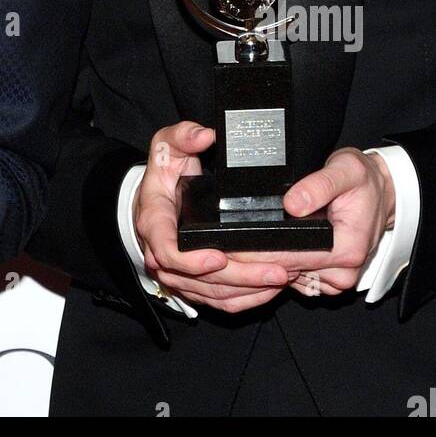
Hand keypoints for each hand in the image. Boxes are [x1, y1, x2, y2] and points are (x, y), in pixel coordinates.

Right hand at [133, 121, 293, 314]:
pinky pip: (220, 301)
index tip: (218, 256)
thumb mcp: (166, 146)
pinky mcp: (195, 285)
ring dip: (250, 290)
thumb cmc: (162, 174)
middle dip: (241, 277)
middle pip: (202, 279)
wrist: (152, 201)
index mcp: (155, 223)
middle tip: (276, 270)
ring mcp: (180, 274)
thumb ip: (183, 136)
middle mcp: (163, 255)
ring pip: (214, 294)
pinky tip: (271, 289)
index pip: (167, 251)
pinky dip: (246, 299)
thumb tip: (205, 136)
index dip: (191, 260)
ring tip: (283, 277)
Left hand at [224, 147, 396, 297]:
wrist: (381, 192)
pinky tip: (266, 253)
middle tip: (224, 249)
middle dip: (256, 263)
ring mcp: (336, 277)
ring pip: (290, 280)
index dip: (259, 253)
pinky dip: (281, 269)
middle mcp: (343, 270)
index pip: (292, 258)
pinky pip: (299, 279)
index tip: (232, 249)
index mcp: (346, 249)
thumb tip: (292, 204)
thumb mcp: (345, 170)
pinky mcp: (329, 277)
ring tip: (240, 248)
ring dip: (267, 269)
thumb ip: (319, 185)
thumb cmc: (363, 181)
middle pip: (287, 272)